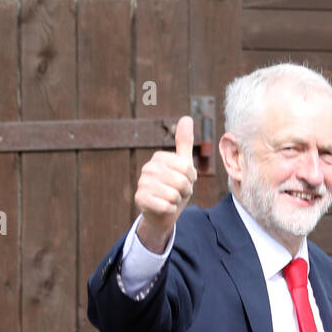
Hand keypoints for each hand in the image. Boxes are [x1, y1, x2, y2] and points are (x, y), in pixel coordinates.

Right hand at [134, 114, 196, 252]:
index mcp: (160, 157)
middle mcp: (148, 167)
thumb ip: (184, 143)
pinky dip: (169, 210)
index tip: (183, 181)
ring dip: (176, 201)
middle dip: (184, 192)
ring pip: (173, 195)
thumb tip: (186, 117)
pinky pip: (166, 206)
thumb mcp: (183, 166)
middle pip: (181, 182)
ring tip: (169, 199)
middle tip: (177, 193)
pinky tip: (163, 208)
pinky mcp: (140, 199)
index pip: (187, 168)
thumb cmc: (175, 188)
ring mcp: (142, 183)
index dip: (190, 179)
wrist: (162, 213)